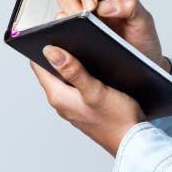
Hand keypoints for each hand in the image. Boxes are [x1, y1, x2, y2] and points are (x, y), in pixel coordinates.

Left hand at [31, 45, 145, 156]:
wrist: (132, 140)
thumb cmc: (117, 119)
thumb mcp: (95, 90)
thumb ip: (73, 71)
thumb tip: (50, 51)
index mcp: (58, 96)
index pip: (39, 65)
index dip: (43, 46)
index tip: (54, 32)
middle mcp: (62, 101)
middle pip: (52, 69)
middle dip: (60, 51)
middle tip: (74, 34)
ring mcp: (72, 104)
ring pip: (65, 76)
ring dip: (72, 62)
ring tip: (87, 46)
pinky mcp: (84, 106)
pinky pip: (77, 84)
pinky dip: (83, 72)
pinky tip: (97, 66)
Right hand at [54, 0, 170, 73]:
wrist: (141, 69)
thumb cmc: (142, 42)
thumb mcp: (144, 22)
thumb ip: (132, 6)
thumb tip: (105, 5)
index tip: (92, 4)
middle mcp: (88, 9)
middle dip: (73, 6)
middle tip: (84, 19)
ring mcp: (78, 27)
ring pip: (60, 17)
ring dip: (67, 23)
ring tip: (79, 35)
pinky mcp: (72, 45)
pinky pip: (59, 39)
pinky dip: (62, 41)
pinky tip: (72, 49)